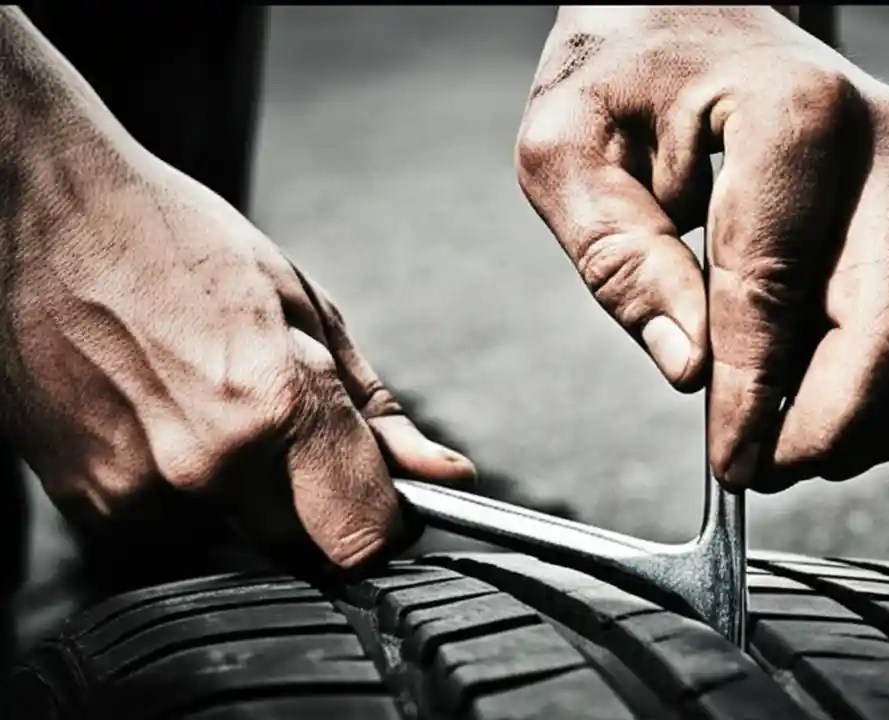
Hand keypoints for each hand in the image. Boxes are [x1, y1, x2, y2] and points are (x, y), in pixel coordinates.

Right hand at [0, 14, 474, 571]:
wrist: (43, 212)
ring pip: (232, 530)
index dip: (383, 522)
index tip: (383, 503)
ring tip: (201, 394)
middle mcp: (208, 462)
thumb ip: (377, 412)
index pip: (363, 536)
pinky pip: (168, 519)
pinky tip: (156, 408)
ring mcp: (140, 488)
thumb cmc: (177, 241)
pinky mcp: (88, 501)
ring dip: (237, 487)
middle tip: (280, 420)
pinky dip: (177, 482)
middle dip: (310, 498)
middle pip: (301, 542)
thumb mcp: (305, 308)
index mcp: (274, 406)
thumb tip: (444, 474)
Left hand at [517, 7, 888, 492]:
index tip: (727, 464)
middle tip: (762, 469)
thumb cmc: (625, 72)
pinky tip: (849, 412)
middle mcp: (887, 142)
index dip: (754, 396)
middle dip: (831, 427)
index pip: (778, 286)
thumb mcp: (568, 148)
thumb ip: (620, 259)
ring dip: (888, 423)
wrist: (692, 8)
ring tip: (804, 448)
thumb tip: (693, 370)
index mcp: (793, 113)